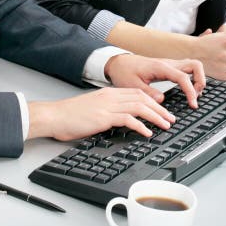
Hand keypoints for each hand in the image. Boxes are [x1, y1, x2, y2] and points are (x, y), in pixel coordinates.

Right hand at [27, 87, 175, 140]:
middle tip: (171, 118)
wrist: (53, 116)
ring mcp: (107, 106)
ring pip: (139, 107)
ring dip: (156, 116)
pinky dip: (141, 125)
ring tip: (165, 125)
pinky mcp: (103, 117)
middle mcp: (110, 97)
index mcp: (108, 94)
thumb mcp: (92, 110)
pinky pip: (128, 119)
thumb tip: (120, 121)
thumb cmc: (69, 116)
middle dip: (160, 108)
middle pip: (143, 98)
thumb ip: (107, 112)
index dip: (153, 101)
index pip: (137, 93)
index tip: (162, 110)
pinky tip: (147, 133)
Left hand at [104, 54, 204, 108]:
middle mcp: (168, 63)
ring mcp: (170, 64)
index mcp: (160, 67)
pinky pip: (186, 70)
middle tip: (196, 96)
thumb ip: (148, 93)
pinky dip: (192, 78)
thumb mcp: (132, 85)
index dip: (190, 91)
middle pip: (195, 65)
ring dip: (198, 79)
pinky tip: (187, 90)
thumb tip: (162, 100)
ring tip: (193, 95)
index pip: (183, 77)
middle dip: (201, 80)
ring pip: (192, 65)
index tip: (192, 104)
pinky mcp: (169, 67)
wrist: (118, 63)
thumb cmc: (124, 72)